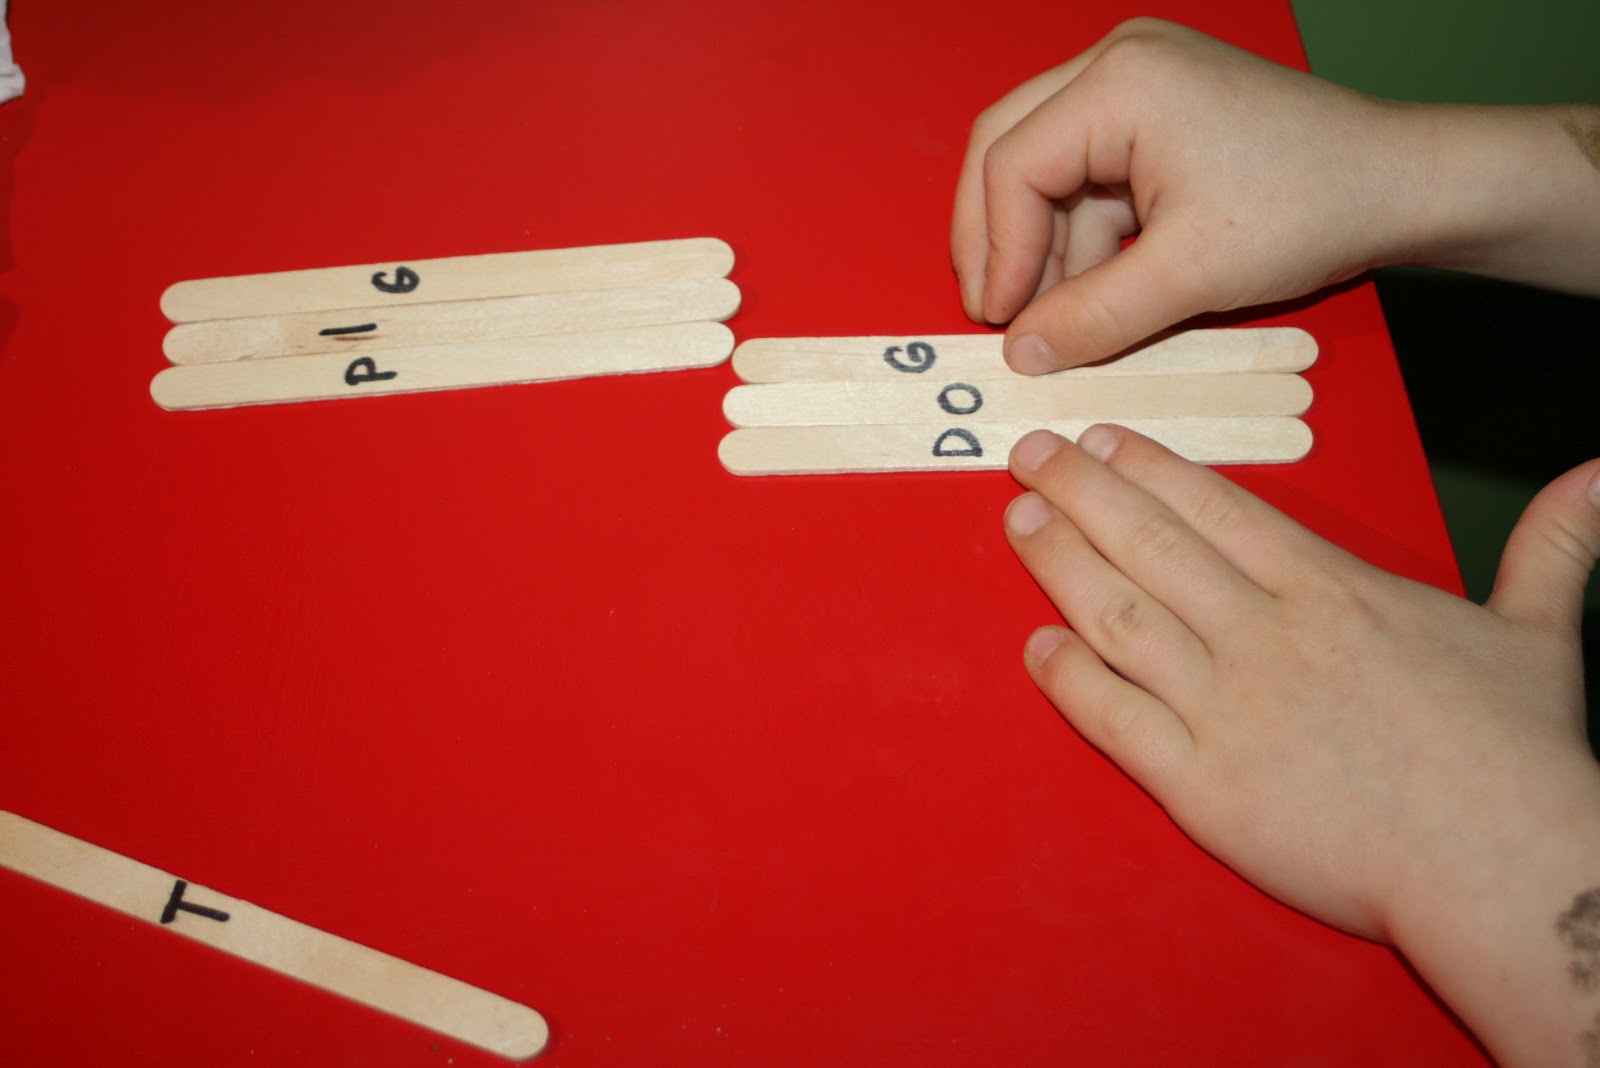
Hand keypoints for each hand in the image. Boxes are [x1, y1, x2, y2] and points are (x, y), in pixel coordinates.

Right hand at [951, 19, 1429, 371]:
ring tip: (1055, 319)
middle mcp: (1118, 65)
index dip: (997, 250)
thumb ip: (1093, 316)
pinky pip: (1087, 176)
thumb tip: (1021, 352)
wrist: (1400, 184)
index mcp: (1120, 81)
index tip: (1003, 320)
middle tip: (993, 310)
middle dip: (996, 237)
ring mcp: (1137, 83)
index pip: (1013, 164)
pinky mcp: (1157, 114)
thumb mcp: (1190, 274)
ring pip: (1044, 168)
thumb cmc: (1312, 207)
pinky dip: (1082, 237)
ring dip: (1042, 247)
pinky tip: (1093, 293)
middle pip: (1008, 148)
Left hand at [1002, 425, 1599, 1065]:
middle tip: (1027, 455)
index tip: (1101, 438)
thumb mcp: (1540, 633)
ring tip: (1017, 522)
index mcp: (1333, 591)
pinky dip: (1068, 680)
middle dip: (1079, 491)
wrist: (1507, 867)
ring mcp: (1228, 709)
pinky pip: (1114, 720)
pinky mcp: (1204, 785)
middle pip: (1150, 543)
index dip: (1149, 468)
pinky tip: (1035, 648)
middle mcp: (1267, 636)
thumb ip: (1552, 545)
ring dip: (1058, 564)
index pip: (1216, 508)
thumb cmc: (1521, 757)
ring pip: (1119, 616)